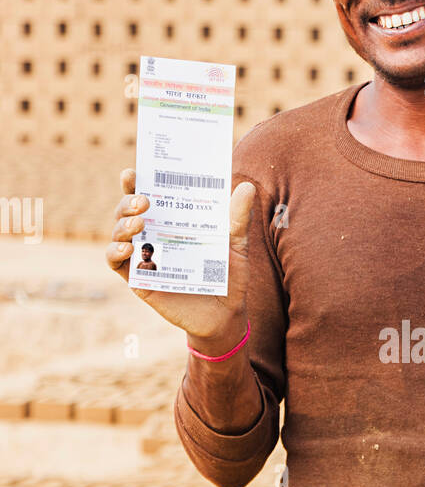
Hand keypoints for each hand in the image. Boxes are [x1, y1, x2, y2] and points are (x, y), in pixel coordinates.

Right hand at [105, 168, 255, 343]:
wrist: (226, 314)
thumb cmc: (228, 274)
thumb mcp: (236, 244)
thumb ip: (239, 218)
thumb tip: (246, 187)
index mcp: (172, 219)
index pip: (148, 193)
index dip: (135, 181)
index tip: (133, 172)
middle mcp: (153, 234)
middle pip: (126, 210)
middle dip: (128, 201)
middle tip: (145, 201)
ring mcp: (143, 255)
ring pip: (117, 232)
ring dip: (122, 224)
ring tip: (139, 223)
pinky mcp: (138, 279)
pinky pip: (115, 262)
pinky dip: (115, 252)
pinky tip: (129, 248)